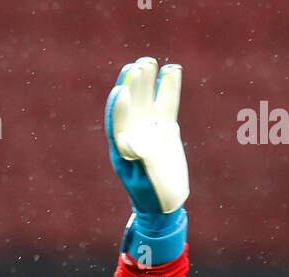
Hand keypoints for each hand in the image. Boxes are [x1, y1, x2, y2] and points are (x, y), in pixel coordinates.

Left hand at [105, 57, 188, 264]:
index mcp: (121, 148)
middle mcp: (132, 133)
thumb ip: (138, 159)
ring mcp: (148, 128)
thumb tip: (129, 140)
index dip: (118, 107)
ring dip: (147, 82)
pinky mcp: (164, 128)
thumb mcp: (144, 180)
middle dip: (132, 86)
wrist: (166, 203)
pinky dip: (168, 88)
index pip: (116, 122)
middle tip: (136, 67)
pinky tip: (172, 70)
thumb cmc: (152, 195)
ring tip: (149, 61)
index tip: (121, 90)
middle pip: (130, 104)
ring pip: (146, 100)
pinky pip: (165, 104)